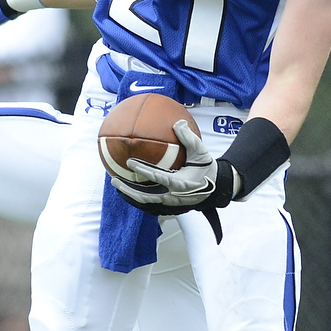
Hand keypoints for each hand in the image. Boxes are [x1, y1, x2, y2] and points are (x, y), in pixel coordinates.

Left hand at [113, 119, 236, 211]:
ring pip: (145, 203)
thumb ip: (189, 138)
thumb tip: (177, 123)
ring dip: (129, 196)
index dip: (143, 170)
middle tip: (114, 180)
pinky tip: (127, 189)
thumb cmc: (206, 168)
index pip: (158, 177)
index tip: (129, 162)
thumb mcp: (201, 152)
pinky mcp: (169, 207)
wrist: (216, 187)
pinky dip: (137, 198)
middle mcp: (173, 197)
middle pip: (145, 197)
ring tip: (117, 185)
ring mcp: (170, 204)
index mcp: (181, 183)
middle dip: (128, 190)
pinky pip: (149, 204)